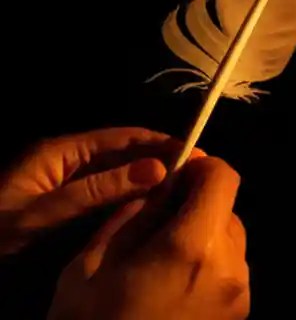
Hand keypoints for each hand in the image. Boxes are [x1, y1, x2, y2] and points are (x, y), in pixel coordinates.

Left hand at [0, 128, 184, 255]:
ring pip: (118, 176)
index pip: (122, 137)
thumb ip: (98, 191)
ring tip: (183, 193)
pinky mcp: (64, 206)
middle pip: (123, 154)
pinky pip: (107, 196)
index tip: (196, 154)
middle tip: (198, 177)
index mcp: (61, 152)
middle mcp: (67, 162)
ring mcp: (65, 184)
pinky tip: (152, 211)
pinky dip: (132, 199)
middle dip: (160, 162)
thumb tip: (157, 170)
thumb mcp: (43, 212)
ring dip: (149, 181)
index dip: (160, 142)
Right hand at [49, 156, 249, 319]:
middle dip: (196, 207)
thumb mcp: (92, 265)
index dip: (199, 169)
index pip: (223, 177)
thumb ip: (134, 216)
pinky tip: (173, 288)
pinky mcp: (240, 316)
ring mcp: (240, 295)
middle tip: (156, 224)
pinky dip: (209, 267)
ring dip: (203, 238)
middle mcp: (229, 267)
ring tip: (160, 264)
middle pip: (228, 210)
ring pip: (231, 242)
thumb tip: (160, 185)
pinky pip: (230, 273)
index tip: (174, 177)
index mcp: (192, 246)